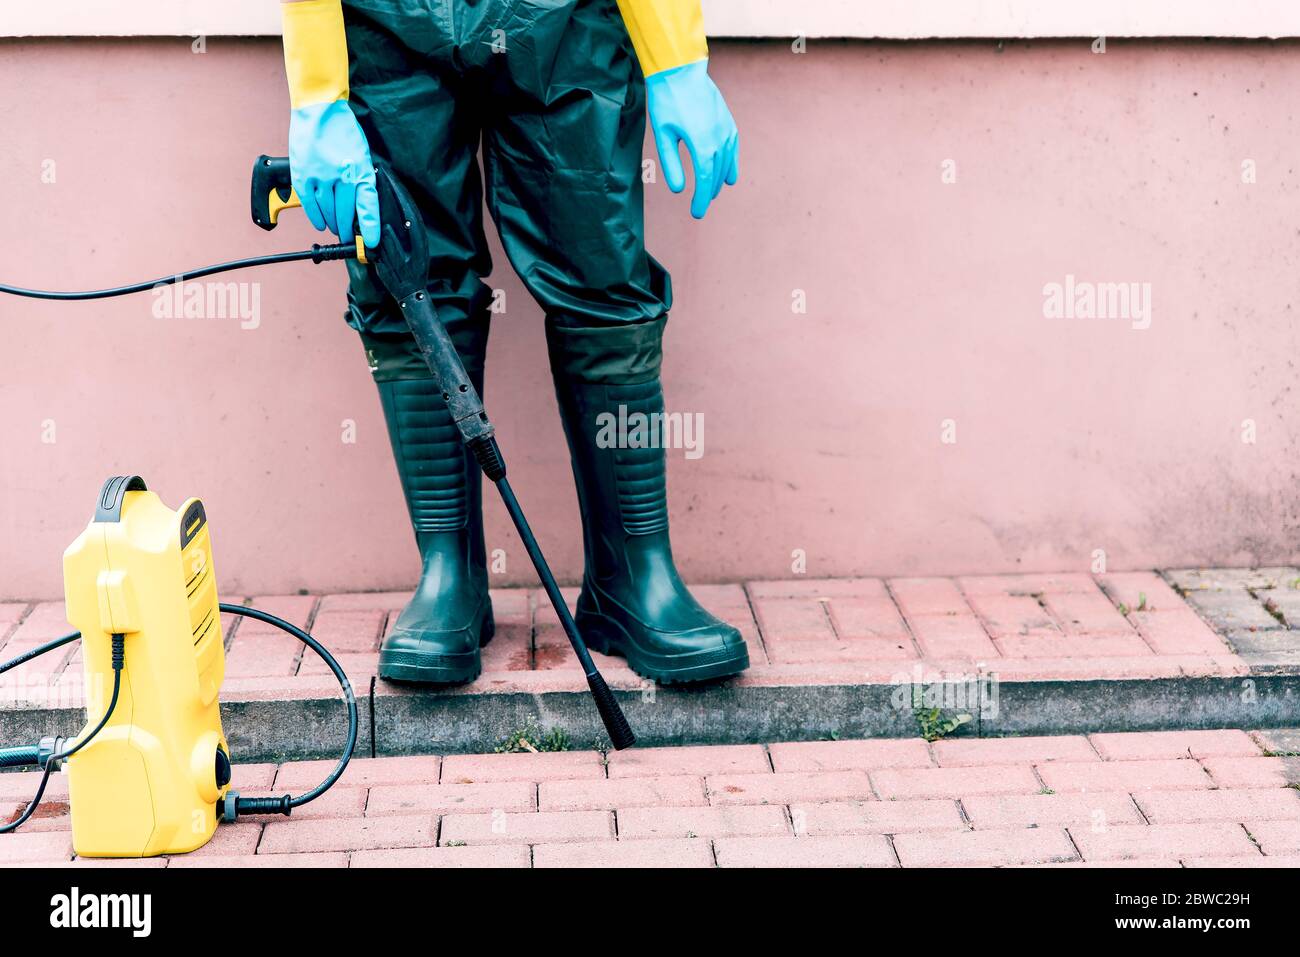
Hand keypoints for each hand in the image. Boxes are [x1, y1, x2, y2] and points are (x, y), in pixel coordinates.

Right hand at [288, 100, 381, 246]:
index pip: (367, 207)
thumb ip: (361, 178)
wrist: (319, 109)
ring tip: (336, 228)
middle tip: (348, 236)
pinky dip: (315, 216)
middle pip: (345, 214)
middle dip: (347, 229)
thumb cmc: (343, 131)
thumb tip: (361, 205)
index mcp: (360, 171)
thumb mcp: (361, 155)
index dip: (370, 228)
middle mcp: (341, 176)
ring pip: (327, 211)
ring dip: (332, 223)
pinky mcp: (303, 174)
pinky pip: (309, 204)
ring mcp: (320, 176)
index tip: (370, 242)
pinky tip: (320, 223)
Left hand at [645, 61, 738, 219]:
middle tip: (700, 206)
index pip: (705, 181)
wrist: (681, 70)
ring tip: (713, 192)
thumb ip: (671, 164)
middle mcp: (719, 138)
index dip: (701, 200)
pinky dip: (731, 163)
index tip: (697, 213)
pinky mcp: (728, 121)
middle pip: (717, 175)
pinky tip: (729, 174)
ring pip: (727, 162)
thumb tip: (679, 190)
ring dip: (720, 180)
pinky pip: (733, 148)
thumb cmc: (667, 102)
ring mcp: (726, 129)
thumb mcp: (663, 135)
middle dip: (709, 193)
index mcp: (702, 144)